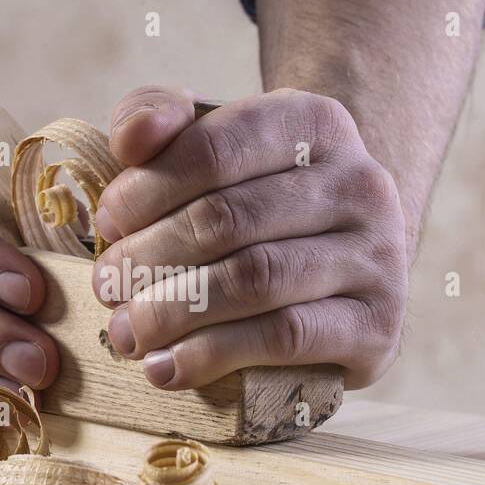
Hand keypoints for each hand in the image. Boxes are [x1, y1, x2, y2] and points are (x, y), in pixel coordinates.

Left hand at [93, 86, 406, 390]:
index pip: (215, 149)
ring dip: (171, 311)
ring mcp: (379, 257)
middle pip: (227, 219)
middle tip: (105, 287)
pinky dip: (212, 356)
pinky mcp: (377, 327)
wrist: (346, 264)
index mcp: (316, 122)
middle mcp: (361, 183)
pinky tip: (166, 367)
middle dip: (148, 257)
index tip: (107, 223)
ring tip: (126, 331)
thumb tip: (130, 139)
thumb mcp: (213, 140)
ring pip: (253, 280)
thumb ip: (159, 116)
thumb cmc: (258, 197)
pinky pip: (283, 338)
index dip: (145, 190)